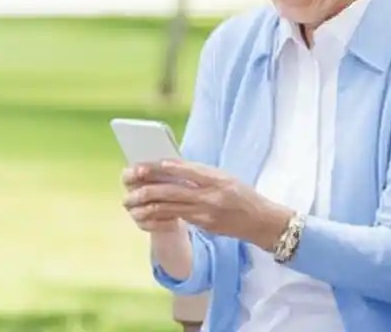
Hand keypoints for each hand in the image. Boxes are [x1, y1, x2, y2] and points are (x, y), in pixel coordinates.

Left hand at [124, 160, 292, 250]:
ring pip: (168, 207)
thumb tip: (170, 168)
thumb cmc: (242, 195)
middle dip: (147, 187)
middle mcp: (211, 196)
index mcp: (218, 179)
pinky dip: (156, 215)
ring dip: (145, 205)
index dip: (164, 167)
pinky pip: (174, 219)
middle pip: (172, 190)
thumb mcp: (226, 178)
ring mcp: (206, 212)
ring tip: (129, 202)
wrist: (261, 220)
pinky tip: (143, 214)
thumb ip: (201, 174)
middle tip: (129, 184)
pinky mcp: (202, 225)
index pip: (187, 170)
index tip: (145, 164)